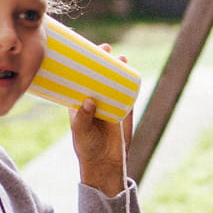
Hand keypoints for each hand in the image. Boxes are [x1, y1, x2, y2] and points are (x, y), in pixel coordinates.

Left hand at [71, 43, 133, 193]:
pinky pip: (129, 95)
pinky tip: (133, 74)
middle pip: (99, 75)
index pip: (79, 78)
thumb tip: (89, 101)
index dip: (82, 64)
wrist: (105, 163)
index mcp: (79, 100)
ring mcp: (110, 104)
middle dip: (103, 61)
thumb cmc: (86, 147)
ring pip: (115, 83)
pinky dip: (131, 85)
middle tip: (106, 48)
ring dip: (119, 69)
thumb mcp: (81, 131)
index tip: (84, 51)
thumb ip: (83, 117)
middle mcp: (95, 99)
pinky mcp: (125, 112)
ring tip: (122, 58)